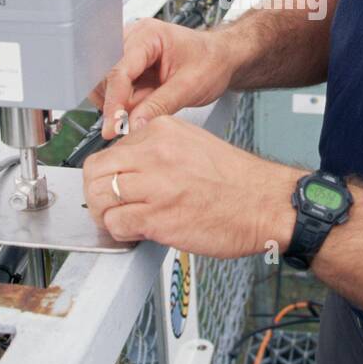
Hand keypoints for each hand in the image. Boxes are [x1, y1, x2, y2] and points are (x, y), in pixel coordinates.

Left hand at [82, 114, 299, 258]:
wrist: (267, 204)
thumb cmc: (238, 182)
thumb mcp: (194, 144)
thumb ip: (158, 150)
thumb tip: (129, 167)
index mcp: (162, 130)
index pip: (110, 147)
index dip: (110, 172)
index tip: (116, 185)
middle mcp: (155, 153)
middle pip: (95, 170)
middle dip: (97, 192)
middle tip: (108, 205)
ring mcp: (154, 185)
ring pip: (98, 197)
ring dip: (106, 214)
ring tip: (121, 220)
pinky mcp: (157, 217)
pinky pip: (116, 224)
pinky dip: (120, 233)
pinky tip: (136, 232)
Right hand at [85, 18, 236, 139]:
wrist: (221, 57)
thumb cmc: (211, 62)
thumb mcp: (190, 87)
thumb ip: (159, 106)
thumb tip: (132, 125)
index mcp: (148, 35)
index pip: (119, 71)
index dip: (114, 102)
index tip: (112, 128)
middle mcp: (133, 38)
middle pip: (105, 75)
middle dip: (114, 102)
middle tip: (128, 123)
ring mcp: (128, 50)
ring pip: (104, 83)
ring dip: (119, 103)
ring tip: (147, 107)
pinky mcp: (129, 65)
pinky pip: (113, 87)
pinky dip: (123, 102)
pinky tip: (143, 103)